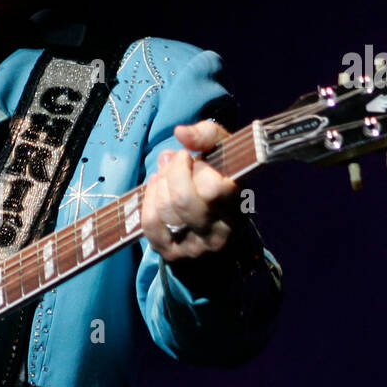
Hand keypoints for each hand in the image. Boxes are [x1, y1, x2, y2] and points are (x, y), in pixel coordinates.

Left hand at [141, 121, 241, 261]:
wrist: (216, 227)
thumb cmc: (220, 182)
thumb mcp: (224, 154)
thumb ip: (208, 136)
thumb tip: (180, 132)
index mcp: (237, 209)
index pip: (214, 190)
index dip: (195, 169)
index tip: (189, 157)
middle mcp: (218, 234)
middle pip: (183, 200)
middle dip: (171, 173)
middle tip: (172, 159)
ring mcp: (194, 248)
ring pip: (166, 211)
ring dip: (159, 184)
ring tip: (162, 172)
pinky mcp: (172, 254)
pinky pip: (150, 225)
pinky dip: (148, 201)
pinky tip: (155, 188)